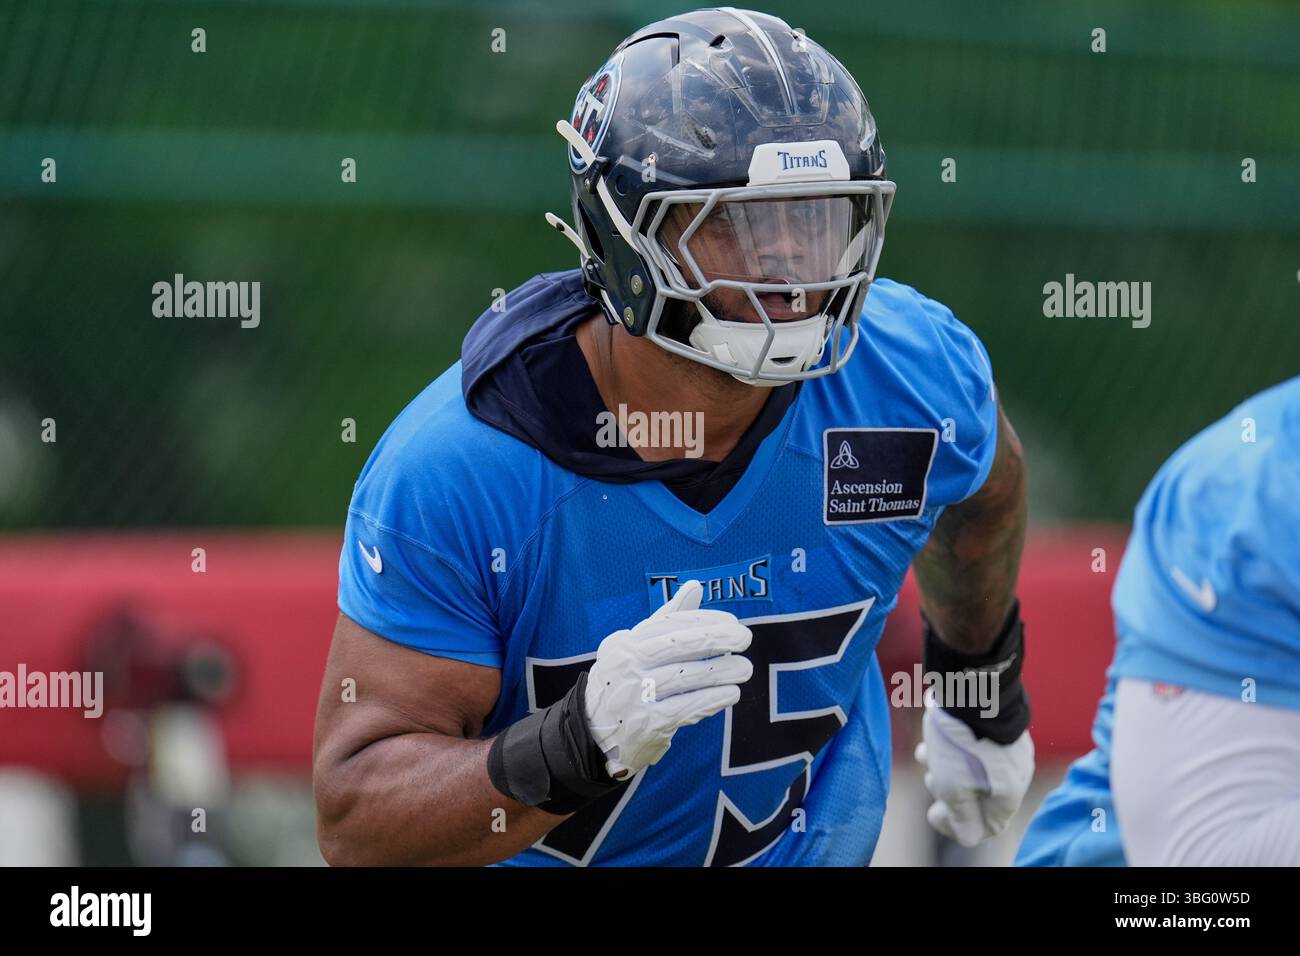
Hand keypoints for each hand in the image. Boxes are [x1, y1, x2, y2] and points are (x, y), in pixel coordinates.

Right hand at [583, 580, 752, 779]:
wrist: (592, 735)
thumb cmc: (623, 684)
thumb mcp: (633, 649)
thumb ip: (666, 619)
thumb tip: (695, 587)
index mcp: (624, 643)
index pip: (668, 624)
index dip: (703, 620)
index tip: (732, 621)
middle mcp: (626, 666)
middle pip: (676, 645)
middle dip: (715, 639)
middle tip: (745, 638)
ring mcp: (634, 695)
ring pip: (684, 676)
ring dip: (720, 671)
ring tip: (745, 669)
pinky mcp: (645, 724)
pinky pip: (684, 708)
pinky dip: (710, 699)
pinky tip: (731, 694)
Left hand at [914, 702, 1033, 846]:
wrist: (970, 686)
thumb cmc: (961, 741)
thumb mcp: (953, 787)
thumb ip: (960, 817)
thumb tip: (967, 836)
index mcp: (1010, 793)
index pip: (989, 827)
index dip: (960, 825)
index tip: (938, 813)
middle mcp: (1017, 772)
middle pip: (979, 797)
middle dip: (950, 792)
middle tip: (931, 779)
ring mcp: (1010, 747)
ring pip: (973, 769)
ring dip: (945, 767)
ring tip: (926, 754)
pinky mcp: (998, 727)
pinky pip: (976, 748)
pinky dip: (953, 749)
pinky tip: (931, 740)